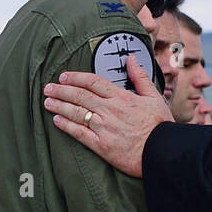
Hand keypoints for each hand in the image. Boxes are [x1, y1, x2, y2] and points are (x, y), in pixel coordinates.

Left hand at [43, 57, 171, 176]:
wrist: (163, 152)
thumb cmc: (161, 125)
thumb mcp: (154, 96)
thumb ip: (140, 77)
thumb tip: (131, 59)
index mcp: (122, 97)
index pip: (93, 82)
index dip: (76, 78)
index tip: (64, 76)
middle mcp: (109, 110)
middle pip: (79, 96)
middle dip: (61, 90)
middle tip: (48, 88)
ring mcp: (104, 128)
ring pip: (76, 113)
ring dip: (59, 106)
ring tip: (47, 102)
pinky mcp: (101, 145)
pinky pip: (79, 133)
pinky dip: (66, 126)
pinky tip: (56, 121)